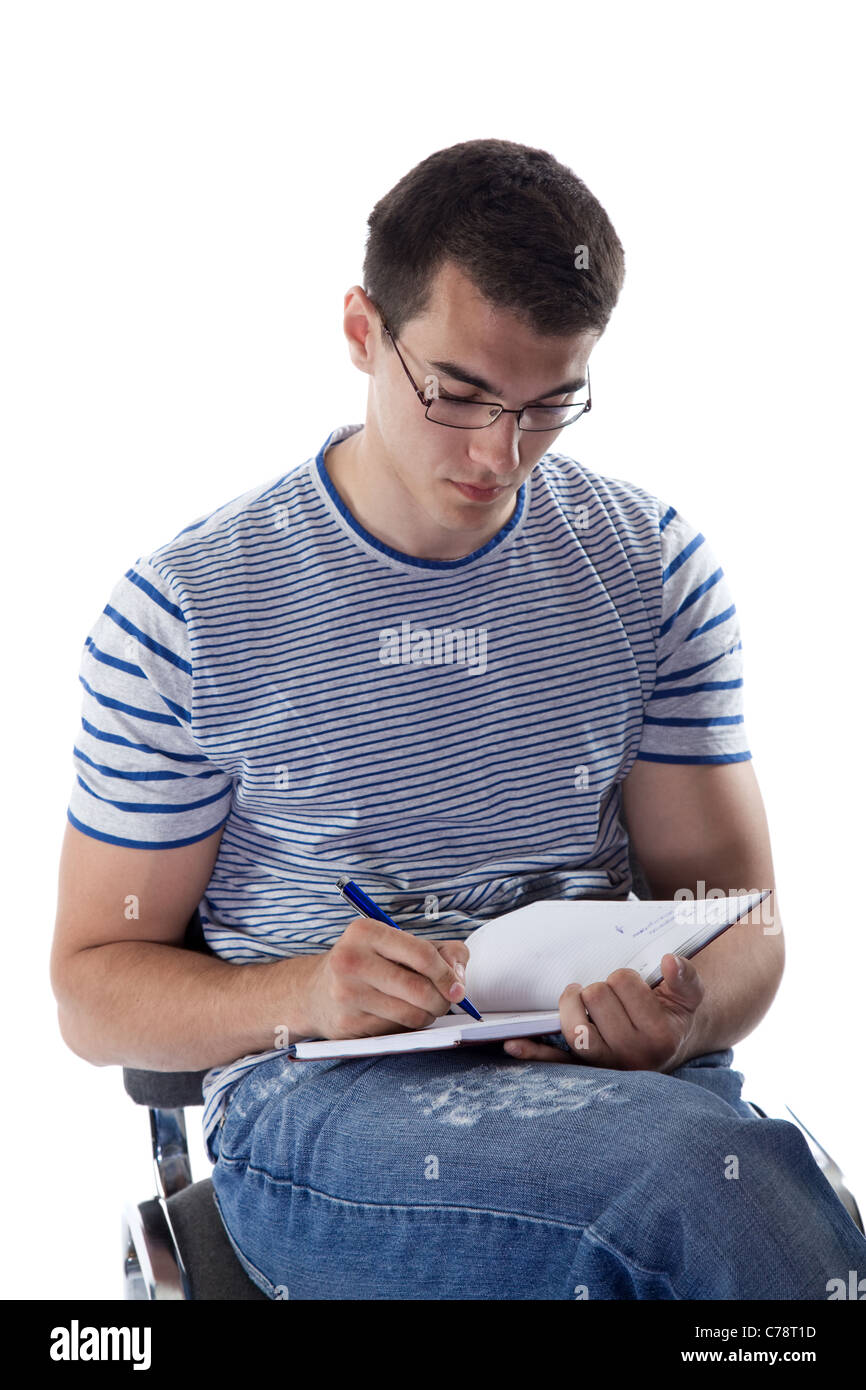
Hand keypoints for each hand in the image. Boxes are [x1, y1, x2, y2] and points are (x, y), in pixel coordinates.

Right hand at [305, 917, 469, 1039]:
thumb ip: (440, 951)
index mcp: (366, 932)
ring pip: (411, 1014)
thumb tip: (459, 978)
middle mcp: (351, 960)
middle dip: (442, 1000)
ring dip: (427, 1015)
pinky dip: (407, 1026)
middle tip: (445, 1002)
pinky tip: (398, 1015)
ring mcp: (346, 994)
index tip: (457, 987)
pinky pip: (396, 1030)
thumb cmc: (368, 963)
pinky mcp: (347, 1024)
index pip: (422, 955)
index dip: (447, 974)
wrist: (313, 993)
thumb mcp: (397, 944)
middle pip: (419, 989)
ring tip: (422, 1007)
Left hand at [501, 953, 703, 1072]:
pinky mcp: (582, 1071)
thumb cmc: (672, 1014)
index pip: (623, 982)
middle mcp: (632, 1055)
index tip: (632, 987)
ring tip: (581, 998)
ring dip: (571, 1004)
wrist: (668, 1047)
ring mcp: (605, 1066)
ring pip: (574, 1026)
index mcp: (660, 1036)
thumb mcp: (688, 996)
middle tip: (611, 997)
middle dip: (600, 988)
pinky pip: (555, 1062)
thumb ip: (685, 977)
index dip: (624, 976)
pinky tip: (513, 1045)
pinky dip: (534, 1052)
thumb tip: (669, 961)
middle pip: (595, 998)